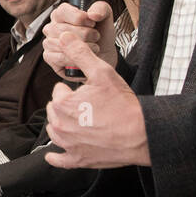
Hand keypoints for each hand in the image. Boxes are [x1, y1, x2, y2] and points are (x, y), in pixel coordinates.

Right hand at [42, 0, 116, 79]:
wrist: (103, 55)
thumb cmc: (101, 35)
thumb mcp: (105, 17)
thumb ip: (100, 8)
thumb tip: (92, 14)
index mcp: (62, 14)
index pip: (63, 11)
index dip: (79, 18)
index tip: (92, 23)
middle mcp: (52, 27)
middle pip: (64, 29)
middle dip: (85, 34)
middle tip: (95, 37)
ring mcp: (49, 42)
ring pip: (62, 44)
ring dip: (82, 48)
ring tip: (92, 46)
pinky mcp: (49, 57)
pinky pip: (59, 58)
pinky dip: (75, 59)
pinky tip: (84, 58)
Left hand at [44, 37, 149, 168]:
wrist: (141, 134)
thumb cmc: (123, 104)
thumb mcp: (102, 73)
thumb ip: (80, 54)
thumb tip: (63, 36)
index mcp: (62, 104)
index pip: (58, 91)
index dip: (73, 90)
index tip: (88, 92)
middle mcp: (59, 125)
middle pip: (54, 110)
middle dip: (66, 107)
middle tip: (88, 106)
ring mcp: (67, 145)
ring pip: (55, 131)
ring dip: (63, 126)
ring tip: (83, 122)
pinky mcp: (76, 160)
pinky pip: (57, 159)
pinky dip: (57, 156)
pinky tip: (58, 152)